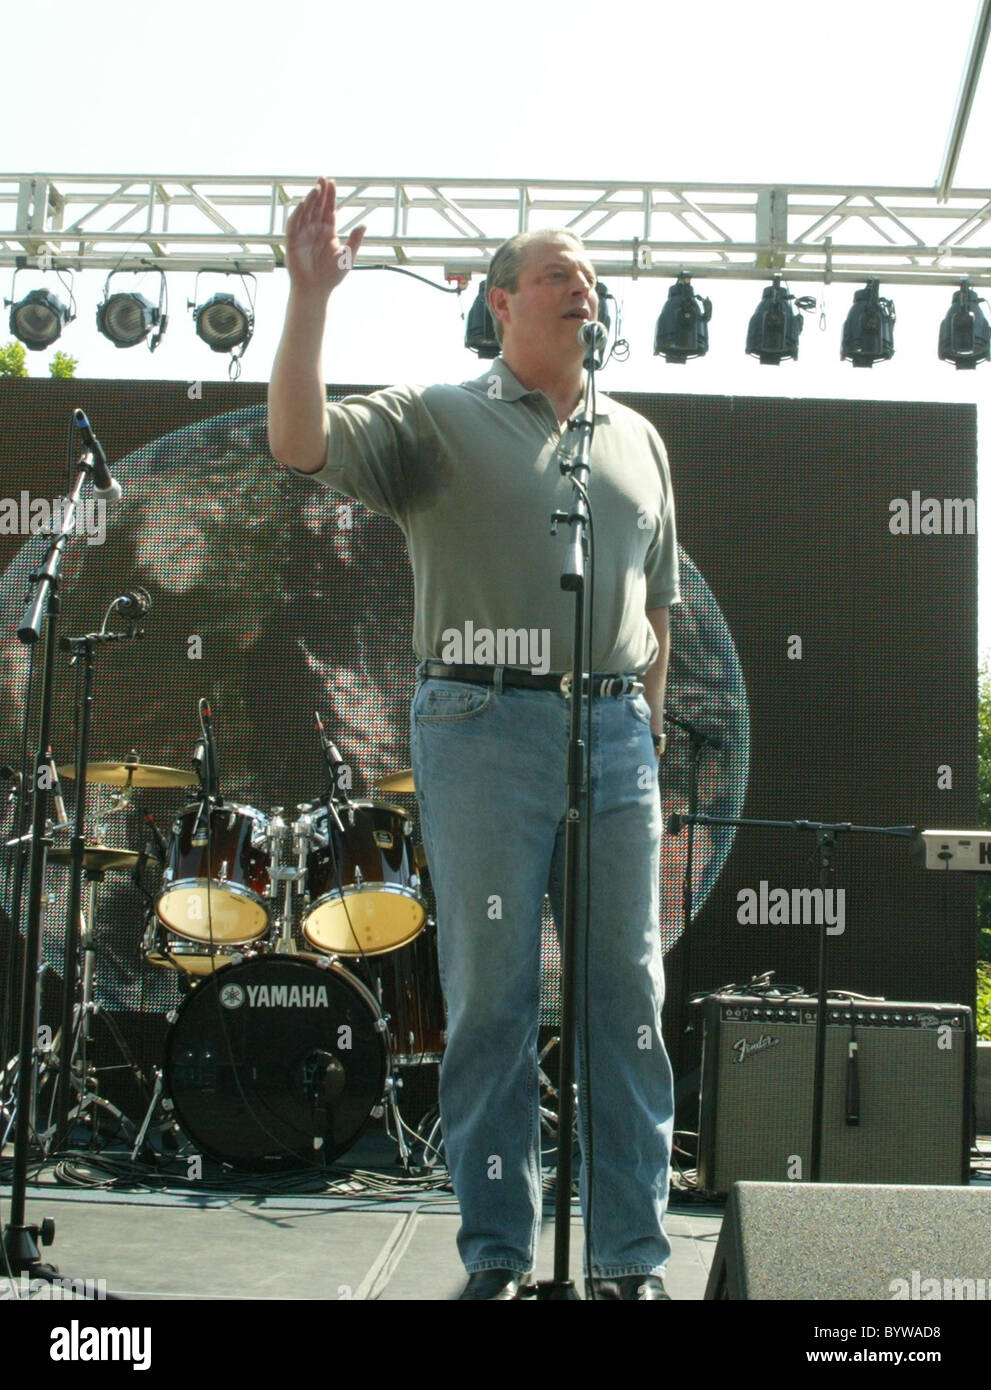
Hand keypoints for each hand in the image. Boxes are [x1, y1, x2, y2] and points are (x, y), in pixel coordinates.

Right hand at [286, 177, 365, 296]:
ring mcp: (303, 233)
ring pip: (307, 211)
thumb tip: (364, 225)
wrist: (316, 289)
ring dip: (311, 199)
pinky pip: (294, 223)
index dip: (330, 196)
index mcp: (328, 231)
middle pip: (318, 206)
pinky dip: (298, 213)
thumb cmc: (331, 276)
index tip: (332, 182)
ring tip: (316, 187)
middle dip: (320, 192)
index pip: (329, 209)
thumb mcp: (347, 257)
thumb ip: (355, 240)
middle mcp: (315, 229)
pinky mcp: (292, 240)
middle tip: (323, 178)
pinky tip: (303, 203)